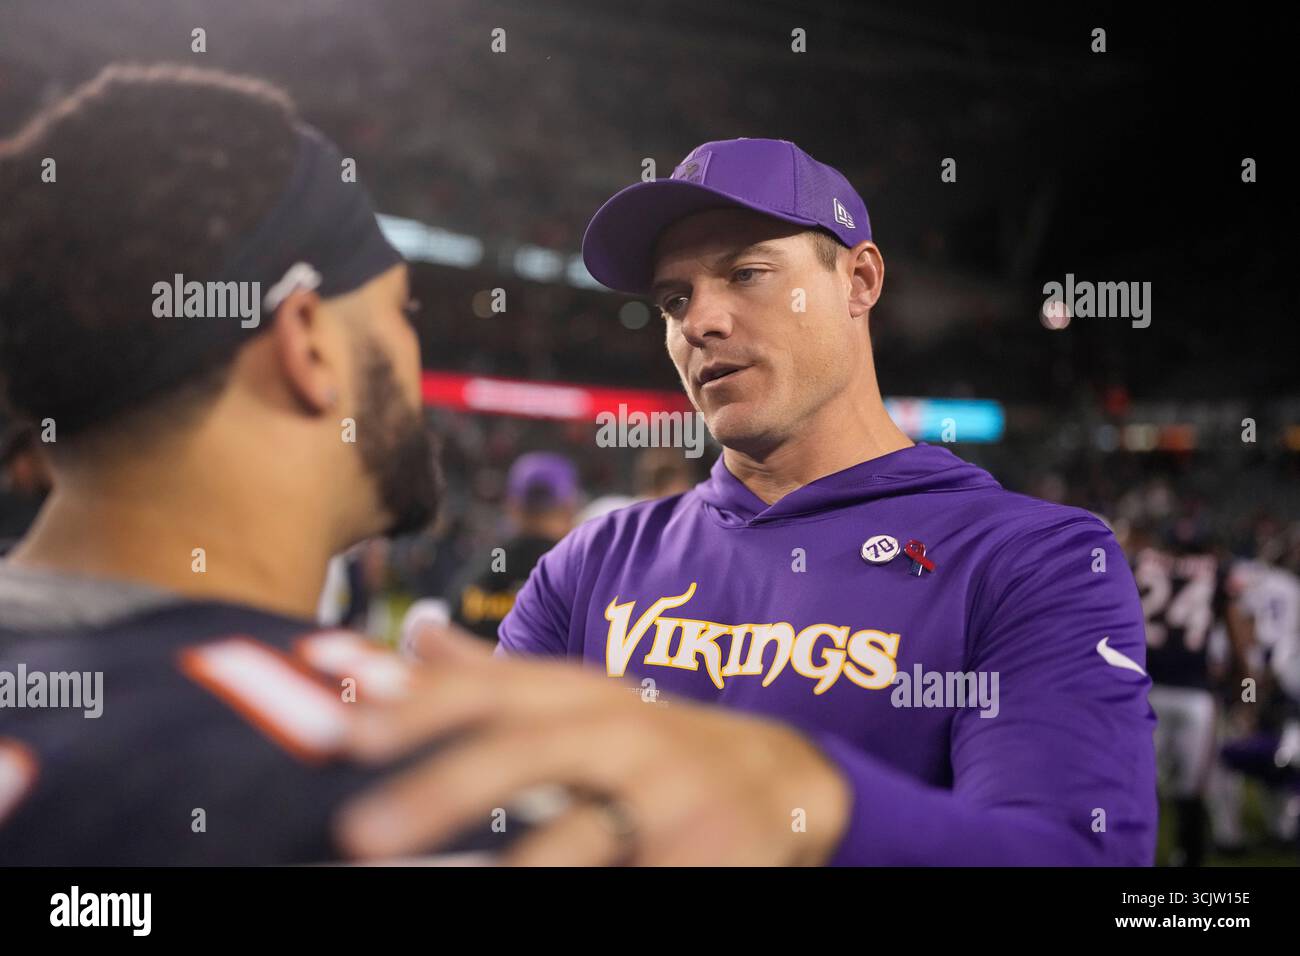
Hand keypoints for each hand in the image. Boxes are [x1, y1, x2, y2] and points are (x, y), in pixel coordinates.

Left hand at [333, 627, 850, 864]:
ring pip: (586, 828)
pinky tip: (537, 904)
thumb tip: (408, 633)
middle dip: (443, 786)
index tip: (333, 726)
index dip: (412, 703)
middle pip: (528, 750)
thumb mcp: (575, 699)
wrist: (781, 775)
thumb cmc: (650, 742)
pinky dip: (599, 888)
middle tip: (357, 832)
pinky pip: (639, 873)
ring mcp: (669, 793)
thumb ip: (488, 676)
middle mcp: (622, 732)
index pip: (489, 689)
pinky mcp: (707, 850)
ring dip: (518, 864)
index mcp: (580, 694)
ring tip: (453, 892)